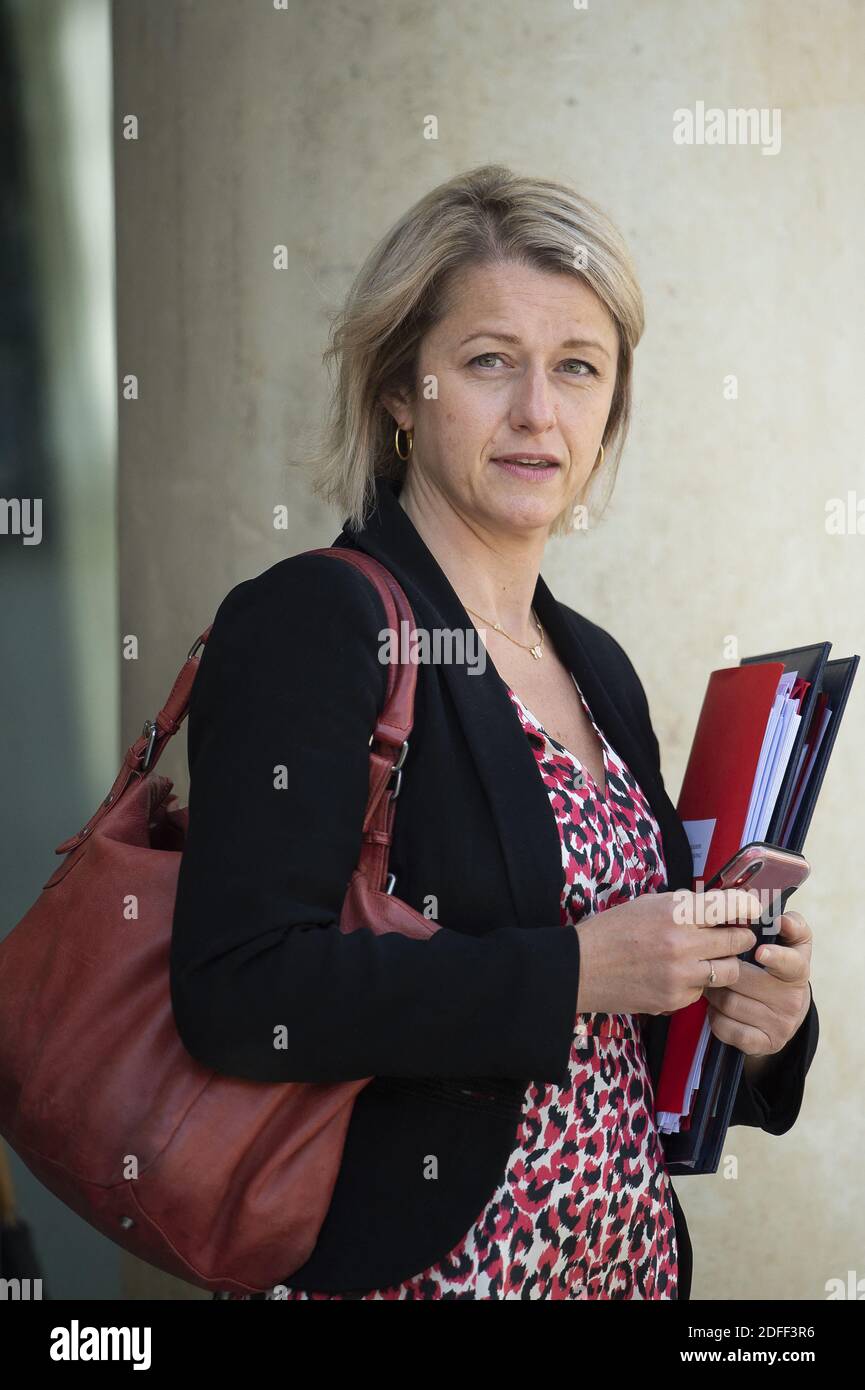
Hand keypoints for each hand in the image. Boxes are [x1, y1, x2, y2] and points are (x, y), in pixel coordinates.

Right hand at [575, 888, 761, 1015]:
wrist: (580, 968)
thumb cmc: (612, 931)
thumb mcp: (648, 904)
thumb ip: (686, 906)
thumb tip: (720, 907)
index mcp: (675, 911)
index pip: (730, 905)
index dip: (747, 906)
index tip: (750, 909)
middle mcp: (682, 942)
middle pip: (738, 940)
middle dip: (740, 937)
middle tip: (734, 936)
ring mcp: (681, 974)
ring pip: (730, 971)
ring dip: (724, 963)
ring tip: (708, 958)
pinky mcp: (675, 999)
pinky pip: (704, 991)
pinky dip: (698, 984)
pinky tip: (679, 976)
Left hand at [703, 910, 811, 1056]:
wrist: (785, 1014)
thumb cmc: (778, 971)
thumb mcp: (791, 946)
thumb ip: (792, 926)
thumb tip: (783, 919)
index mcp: (798, 972)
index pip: (791, 964)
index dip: (777, 957)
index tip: (761, 952)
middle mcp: (793, 1001)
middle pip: (743, 981)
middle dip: (722, 971)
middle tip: (710, 963)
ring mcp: (780, 1025)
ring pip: (730, 1003)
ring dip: (714, 993)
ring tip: (712, 984)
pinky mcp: (765, 1044)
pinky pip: (727, 1028)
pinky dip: (715, 1017)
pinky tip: (717, 1008)